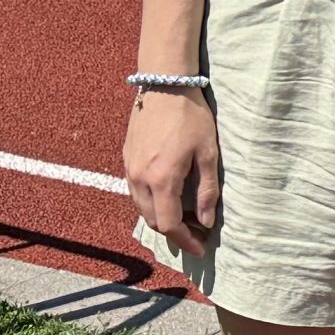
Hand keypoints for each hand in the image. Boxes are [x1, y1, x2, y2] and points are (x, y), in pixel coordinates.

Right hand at [124, 89, 220, 255]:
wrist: (165, 87)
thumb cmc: (191, 117)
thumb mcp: (208, 153)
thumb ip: (207, 189)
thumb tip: (207, 221)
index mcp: (161, 180)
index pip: (169, 224)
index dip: (185, 240)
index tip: (200, 247)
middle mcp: (139, 180)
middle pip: (153, 220)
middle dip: (174, 233)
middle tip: (197, 233)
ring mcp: (129, 170)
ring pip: (142, 208)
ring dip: (161, 218)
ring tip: (186, 218)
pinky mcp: (126, 160)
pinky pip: (136, 193)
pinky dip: (151, 203)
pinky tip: (168, 198)